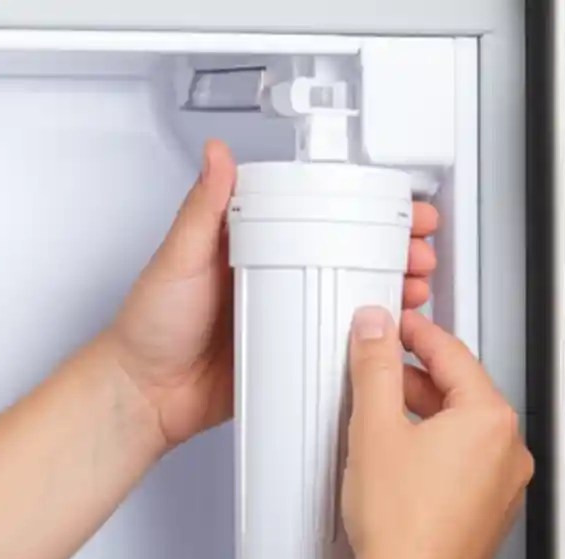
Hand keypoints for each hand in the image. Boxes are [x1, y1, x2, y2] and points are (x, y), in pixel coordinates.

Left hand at [104, 140, 439, 447]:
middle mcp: (277, 278)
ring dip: (392, 294)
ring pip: (354, 299)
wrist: (144, 396)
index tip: (401, 210)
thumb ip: (202, 209)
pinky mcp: (292, 356)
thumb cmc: (149, 327)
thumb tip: (217, 156)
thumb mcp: (179, 259)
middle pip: (352, 257)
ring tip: (416, 293)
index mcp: (254, 246)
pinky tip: (389, 336)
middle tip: (420, 256)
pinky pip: (340, 345)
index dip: (368, 212)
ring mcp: (289, 318)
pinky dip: (370, 339)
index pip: (322, 218)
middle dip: (396, 254)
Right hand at [342, 308, 533, 558]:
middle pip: (463, 393)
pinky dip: (438, 451)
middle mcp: (509, 450)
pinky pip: (467, 465)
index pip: (455, 355)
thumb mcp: (376, 429)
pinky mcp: (490, 514)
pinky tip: (404, 460)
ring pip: (465, 431)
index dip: (418, 333)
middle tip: (382, 366)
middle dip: (419, 378)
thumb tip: (376, 328)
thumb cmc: (402, 525)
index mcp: (491, 419)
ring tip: (385, 413)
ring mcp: (505, 486)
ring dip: (427, 416)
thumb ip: (375, 368)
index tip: (396, 324)